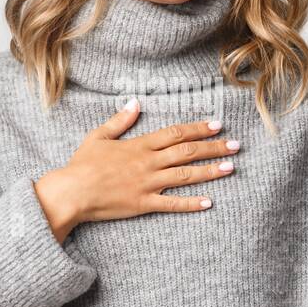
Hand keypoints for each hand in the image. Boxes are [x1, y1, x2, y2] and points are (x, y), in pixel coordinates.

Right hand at [32, 98, 240, 243]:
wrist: (72, 193)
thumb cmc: (82, 165)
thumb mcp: (98, 136)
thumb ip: (120, 120)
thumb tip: (135, 103)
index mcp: (139, 145)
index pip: (176, 133)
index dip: (198, 128)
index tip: (217, 125)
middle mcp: (148, 163)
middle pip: (187, 152)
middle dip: (213, 147)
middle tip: (235, 145)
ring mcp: (148, 184)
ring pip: (186, 176)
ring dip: (210, 171)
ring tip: (230, 168)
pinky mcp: (144, 204)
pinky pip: (172, 204)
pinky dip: (191, 203)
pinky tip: (209, 202)